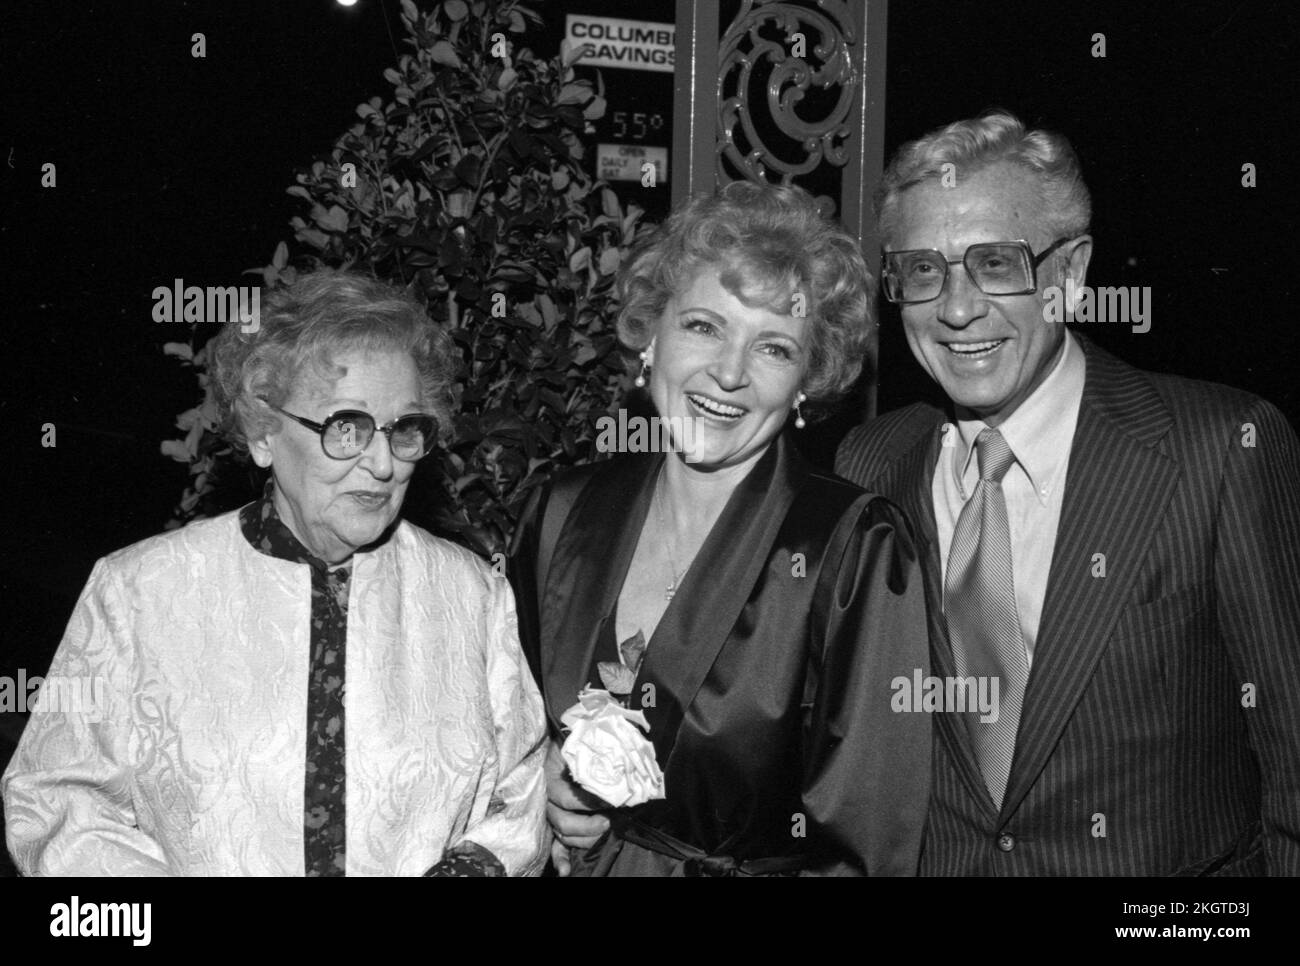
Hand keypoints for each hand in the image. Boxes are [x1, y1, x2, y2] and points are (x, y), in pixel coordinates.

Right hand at [545, 738, 609, 871]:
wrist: (557, 741)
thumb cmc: (572, 742)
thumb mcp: (576, 744)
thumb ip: (588, 756)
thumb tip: (610, 768)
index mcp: (551, 780)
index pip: (568, 798)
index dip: (589, 802)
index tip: (610, 801)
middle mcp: (547, 799)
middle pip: (564, 822)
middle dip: (589, 826)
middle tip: (608, 821)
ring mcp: (549, 813)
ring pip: (563, 834)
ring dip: (584, 840)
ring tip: (604, 833)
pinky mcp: (553, 822)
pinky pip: (554, 843)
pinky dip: (560, 858)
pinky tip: (566, 871)